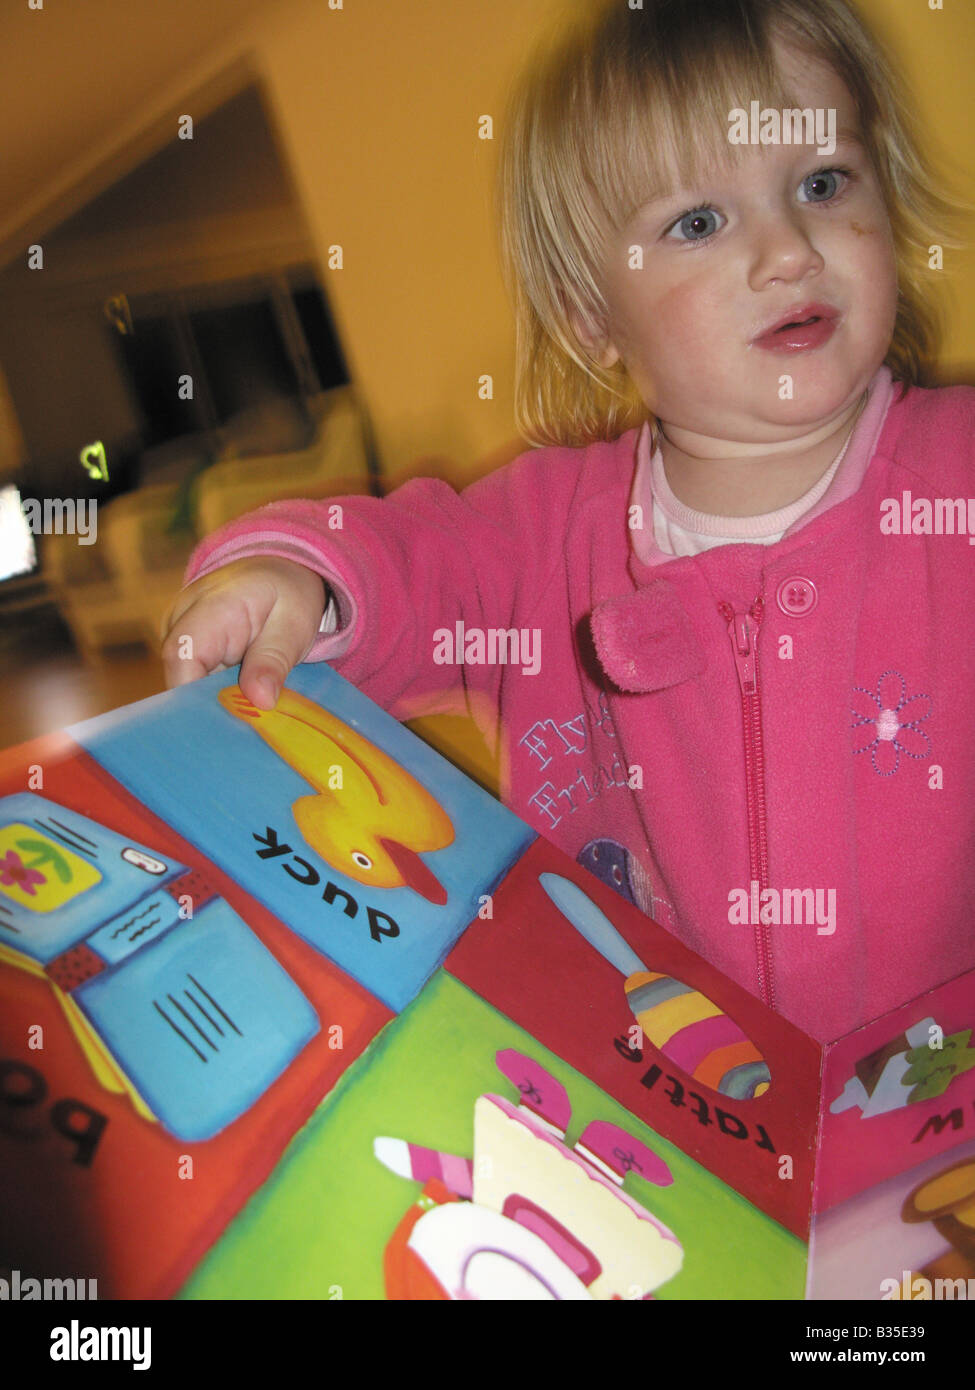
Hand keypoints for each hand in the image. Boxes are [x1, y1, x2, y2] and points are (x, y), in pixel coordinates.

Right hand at [161, 557, 326, 708]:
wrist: (276, 571)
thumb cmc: (287, 594)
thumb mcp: (294, 624)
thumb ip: (274, 660)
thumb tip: (261, 701)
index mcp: (211, 606)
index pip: (182, 657)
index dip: (196, 697)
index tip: (228, 723)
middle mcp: (181, 618)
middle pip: (179, 676)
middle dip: (211, 707)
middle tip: (247, 729)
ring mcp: (176, 632)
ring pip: (184, 683)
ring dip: (214, 701)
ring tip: (249, 713)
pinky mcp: (181, 647)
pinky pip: (191, 680)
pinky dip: (214, 694)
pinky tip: (239, 702)